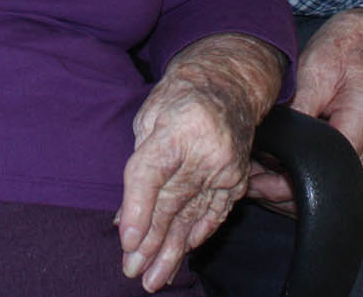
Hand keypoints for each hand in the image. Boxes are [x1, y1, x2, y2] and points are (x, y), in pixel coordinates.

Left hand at [117, 34, 283, 291]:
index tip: (126, 241)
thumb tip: (125, 216)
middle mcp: (206, 151)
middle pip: (172, 202)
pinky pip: (215, 213)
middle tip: (132, 270)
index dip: (137, 209)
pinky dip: (197, 235)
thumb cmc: (179, 97)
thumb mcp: (149, 118)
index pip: (152, 173)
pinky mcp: (237, 179)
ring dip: (171, 250)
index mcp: (178, 127)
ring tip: (153, 278)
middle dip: (150, 242)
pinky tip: (182, 253)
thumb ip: (138, 165)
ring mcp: (226, 168)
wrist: (228, 85)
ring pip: (194, 216)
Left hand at [246, 9, 362, 213]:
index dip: (284, 183)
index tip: (254, 180)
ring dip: (291, 187)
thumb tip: (271, 146)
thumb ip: (297, 109)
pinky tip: (276, 166)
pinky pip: (331, 171)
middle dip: (282, 192)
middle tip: (246, 182)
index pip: (322, 172)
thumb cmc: (347, 46)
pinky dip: (305, 174)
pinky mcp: (361, 147)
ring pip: (327, 184)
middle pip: (325, 187)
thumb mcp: (316, 69)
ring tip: (254, 177)